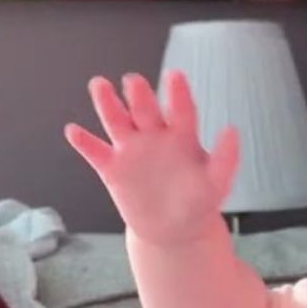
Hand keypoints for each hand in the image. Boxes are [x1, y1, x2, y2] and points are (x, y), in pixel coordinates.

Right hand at [65, 71, 239, 245]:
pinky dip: (84, 142)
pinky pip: (95, 151)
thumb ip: (225, 158)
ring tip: (100, 85)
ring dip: (107, 103)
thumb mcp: (217, 183)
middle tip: (134, 81)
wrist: (174, 231)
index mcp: (182, 136)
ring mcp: (131, 150)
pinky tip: (74, 131)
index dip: (177, 93)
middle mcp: (154, 136)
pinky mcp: (112, 168)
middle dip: (139, 94)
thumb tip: (232, 130)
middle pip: (144, 109)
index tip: (174, 76)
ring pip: (116, 120)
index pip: (180, 109)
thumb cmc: (198, 202)